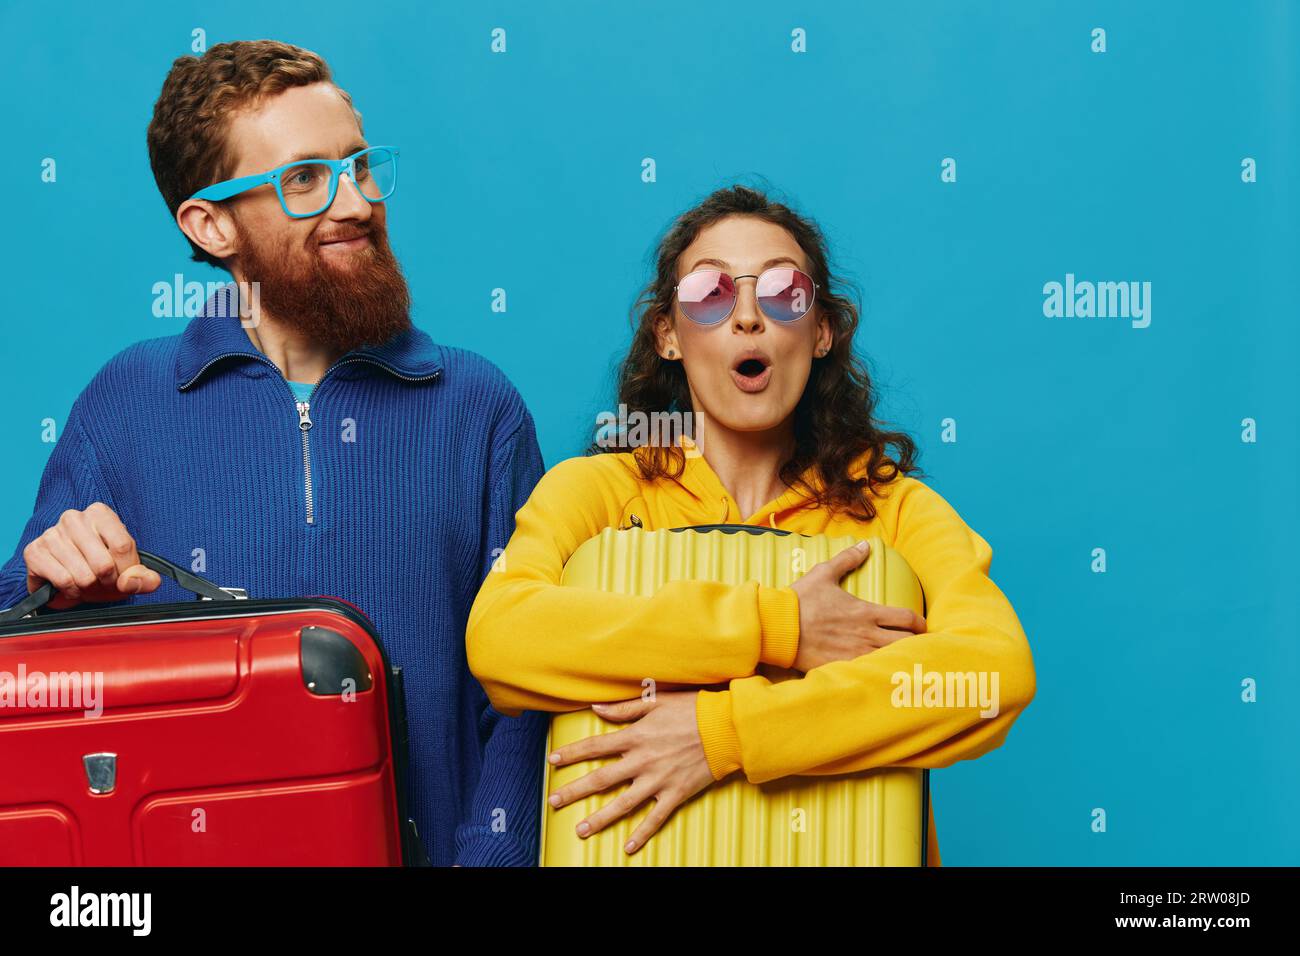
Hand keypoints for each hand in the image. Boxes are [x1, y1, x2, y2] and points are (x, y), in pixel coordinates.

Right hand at [22, 503, 160, 608]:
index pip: (123, 546)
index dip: (126, 571)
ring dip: (89, 588)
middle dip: (107, 582)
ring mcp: (51, 533)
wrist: (66, 582)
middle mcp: (74, 518)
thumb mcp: (128, 572)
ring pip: (84, 576)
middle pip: (104, 563)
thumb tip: (133, 581)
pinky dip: (71, 591)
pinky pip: (64, 581)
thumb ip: (144, 578)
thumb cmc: (100, 570)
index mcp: (100, 514)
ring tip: (86, 583)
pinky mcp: (34, 552)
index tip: (122, 577)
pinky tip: (70, 586)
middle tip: (102, 582)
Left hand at [545, 691, 715, 854]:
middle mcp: (642, 761)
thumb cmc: (692, 710)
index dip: (571, 753)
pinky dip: (641, 833)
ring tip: (580, 829)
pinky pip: (655, 818)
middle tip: (553, 800)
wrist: (726, 728)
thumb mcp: (656, 702)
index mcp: (636, 736)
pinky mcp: (675, 794)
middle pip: (601, 779)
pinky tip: (627, 847)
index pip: (595, 746)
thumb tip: (596, 708)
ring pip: (622, 804)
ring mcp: (658, 780)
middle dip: (574, 791)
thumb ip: (624, 709)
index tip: (552, 760)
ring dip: (599, 818)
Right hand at [790, 540, 926, 670]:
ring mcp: (856, 653)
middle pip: (906, 643)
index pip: (907, 618)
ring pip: (892, 660)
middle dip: (916, 643)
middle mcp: (866, 634)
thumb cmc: (801, 600)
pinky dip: (879, 671)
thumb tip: (866, 546)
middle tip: (916, 643)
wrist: (779, 626)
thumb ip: (847, 559)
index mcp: (866, 612)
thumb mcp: (823, 574)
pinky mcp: (843, 667)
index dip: (920, 623)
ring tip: (901, 658)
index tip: (920, 626)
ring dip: (899, 658)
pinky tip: (880, 671)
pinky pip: (870, 672)